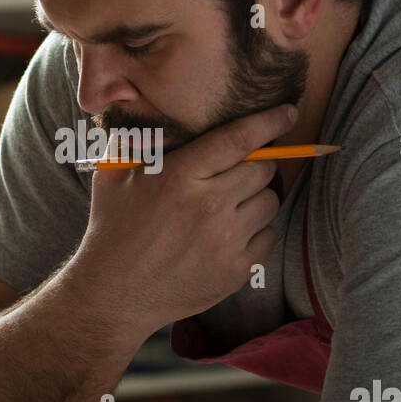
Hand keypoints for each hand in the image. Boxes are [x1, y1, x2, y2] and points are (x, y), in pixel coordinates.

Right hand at [72, 104, 296, 335]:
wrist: (114, 294)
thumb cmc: (112, 229)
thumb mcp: (113, 175)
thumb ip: (137, 139)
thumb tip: (152, 107)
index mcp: (179, 176)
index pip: (238, 139)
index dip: (269, 121)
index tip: (288, 112)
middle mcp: (208, 206)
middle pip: (263, 169)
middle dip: (256, 164)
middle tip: (237, 172)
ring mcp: (226, 240)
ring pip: (270, 202)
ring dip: (256, 197)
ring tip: (230, 204)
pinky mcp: (236, 270)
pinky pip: (269, 236)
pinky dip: (257, 231)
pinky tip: (230, 233)